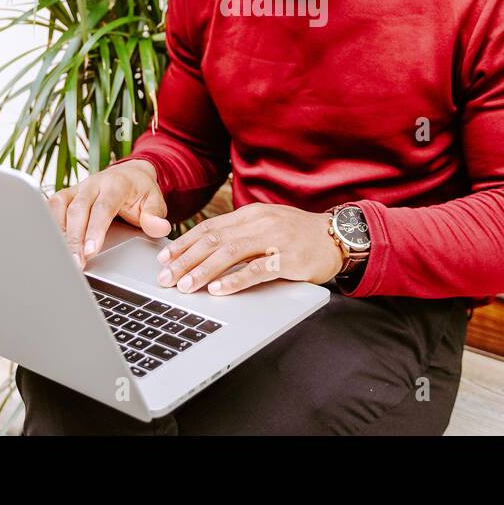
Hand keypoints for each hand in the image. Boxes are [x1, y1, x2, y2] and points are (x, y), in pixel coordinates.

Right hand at [48, 159, 171, 268]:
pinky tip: (50, 245)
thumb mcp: (155, 201)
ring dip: (58, 233)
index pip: (103, 207)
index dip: (95, 229)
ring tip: (61, 258)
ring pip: (59, 206)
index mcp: (116, 184)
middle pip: (78, 210)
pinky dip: (48, 225)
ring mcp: (77, 188)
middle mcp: (92, 184)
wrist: (130, 174)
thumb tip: (158, 227)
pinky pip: (50, 207)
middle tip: (75, 263)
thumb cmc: (140, 191)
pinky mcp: (66, 195)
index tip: (91, 251)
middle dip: (74, 238)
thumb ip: (156, 215)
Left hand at [155, 203, 344, 295]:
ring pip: (230, 253)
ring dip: (203, 270)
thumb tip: (205, 250)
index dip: (184, 243)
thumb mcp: (267, 226)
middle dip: (186, 259)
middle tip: (166, 277)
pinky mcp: (287, 258)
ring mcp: (274, 239)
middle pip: (213, 240)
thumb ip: (240, 234)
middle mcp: (259, 222)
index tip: (165, 258)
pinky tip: (218, 290)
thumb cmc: (299, 235)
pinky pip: (256, 269)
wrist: (339, 236)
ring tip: (185, 286)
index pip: (209, 227)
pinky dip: (234, 280)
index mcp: (251, 214)